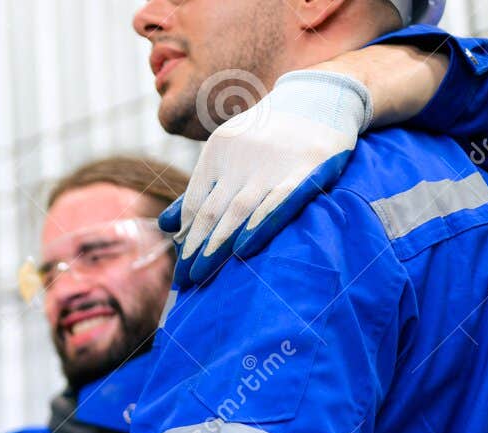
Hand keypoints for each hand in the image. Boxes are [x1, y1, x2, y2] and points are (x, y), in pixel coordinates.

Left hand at [163, 69, 371, 285]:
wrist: (321, 97)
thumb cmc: (268, 135)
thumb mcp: (229, 150)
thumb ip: (200, 187)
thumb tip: (167, 225)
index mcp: (217, 151)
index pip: (194, 202)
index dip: (186, 234)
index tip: (181, 262)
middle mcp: (240, 156)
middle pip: (211, 211)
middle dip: (195, 249)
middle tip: (185, 281)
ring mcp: (273, 163)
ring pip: (238, 211)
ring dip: (218, 246)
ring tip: (203, 274)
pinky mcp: (306, 169)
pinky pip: (278, 203)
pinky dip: (259, 228)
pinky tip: (243, 251)